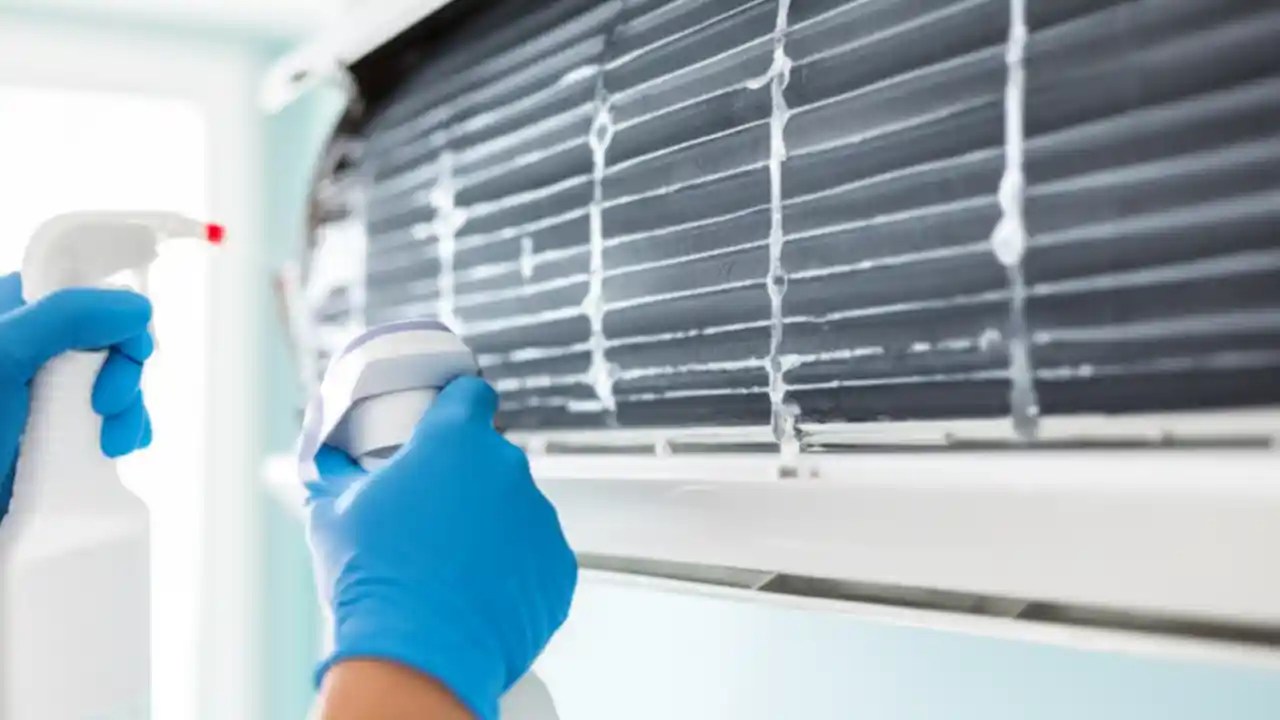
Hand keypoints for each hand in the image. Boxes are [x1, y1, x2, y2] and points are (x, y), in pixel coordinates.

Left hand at [0, 273, 153, 521]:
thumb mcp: (0, 362)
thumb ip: (63, 319)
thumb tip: (135, 307)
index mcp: (9, 318)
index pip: (79, 287)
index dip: (115, 311)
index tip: (126, 344)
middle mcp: (31, 352)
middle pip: (110, 338)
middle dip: (124, 373)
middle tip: (105, 403)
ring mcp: (46, 397)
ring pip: (117, 382)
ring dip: (130, 410)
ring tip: (110, 443)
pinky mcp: (59, 437)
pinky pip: (112, 422)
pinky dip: (126, 434)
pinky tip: (115, 451)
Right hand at [306, 377, 577, 719]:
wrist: (417, 655)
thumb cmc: (371, 577)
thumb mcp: (332, 510)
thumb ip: (337, 471)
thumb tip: (327, 457)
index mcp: (455, 439)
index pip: (471, 394)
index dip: (457, 406)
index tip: (447, 423)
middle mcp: (508, 467)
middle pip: (491, 460)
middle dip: (466, 481)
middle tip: (431, 519)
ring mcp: (539, 517)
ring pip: (516, 511)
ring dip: (491, 528)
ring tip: (450, 568)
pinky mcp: (559, 566)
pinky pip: (536, 558)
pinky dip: (514, 572)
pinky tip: (479, 595)